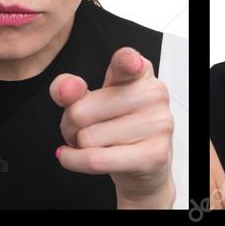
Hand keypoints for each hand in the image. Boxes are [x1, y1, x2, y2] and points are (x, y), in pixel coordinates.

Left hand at [50, 47, 174, 207]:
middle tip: (84, 129)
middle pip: (81, 111)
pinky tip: (73, 157)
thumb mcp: (90, 100)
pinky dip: (75, 161)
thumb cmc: (117, 126)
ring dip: (79, 146)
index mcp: (139, 73)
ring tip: (95, 144)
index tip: (128, 62)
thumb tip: (66, 90)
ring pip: (87, 139)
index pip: (127, 63)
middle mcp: (154, 95)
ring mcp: (158, 125)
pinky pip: (96, 160)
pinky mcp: (154, 155)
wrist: (143, 164)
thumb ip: (70, 89)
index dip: (126, 61)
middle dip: (70, 126)